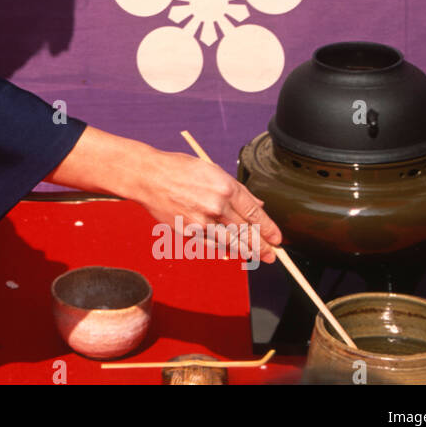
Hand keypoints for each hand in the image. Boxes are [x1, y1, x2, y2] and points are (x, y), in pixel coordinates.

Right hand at [127, 149, 282, 263]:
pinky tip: (232, 252)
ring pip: (231, 242)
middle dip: (262, 245)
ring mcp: (202, 221)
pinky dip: (224, 249)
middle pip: (247, 232)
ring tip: (257, 257)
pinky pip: (212, 244)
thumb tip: (257, 203)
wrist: (148, 177)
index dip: (269, 228)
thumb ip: (236, 189)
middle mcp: (217, 206)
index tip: (277, 238)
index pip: (255, 213)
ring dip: (247, 252)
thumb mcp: (212, 171)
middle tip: (272, 255)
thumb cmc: (178, 169)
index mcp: (226, 187)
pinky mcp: (189, 232)